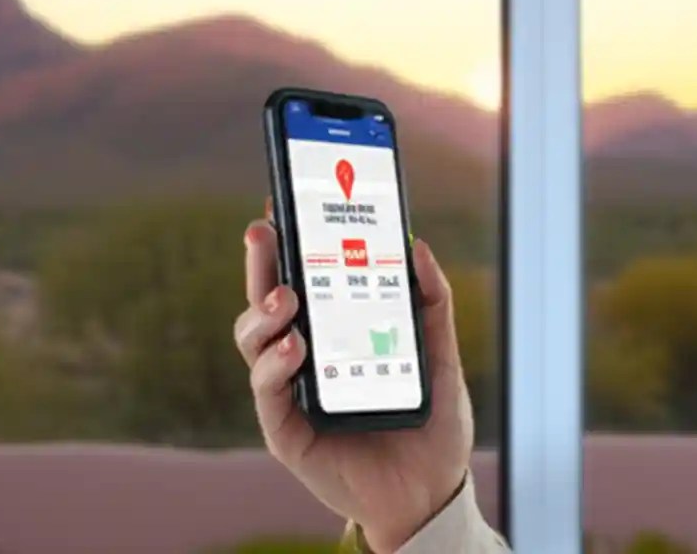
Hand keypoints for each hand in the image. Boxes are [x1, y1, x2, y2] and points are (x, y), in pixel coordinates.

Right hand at [235, 199, 474, 551]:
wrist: (432, 492)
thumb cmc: (430, 425)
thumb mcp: (441, 356)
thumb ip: (432, 304)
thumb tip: (419, 247)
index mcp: (336, 334)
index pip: (302, 281)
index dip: (288, 245)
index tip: (282, 204)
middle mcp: (305, 357)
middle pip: (268, 301)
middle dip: (260, 263)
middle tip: (264, 228)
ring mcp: (292, 393)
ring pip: (255, 342)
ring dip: (264, 311)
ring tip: (288, 296)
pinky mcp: (287, 431)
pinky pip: (267, 393)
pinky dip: (276, 364)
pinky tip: (295, 345)